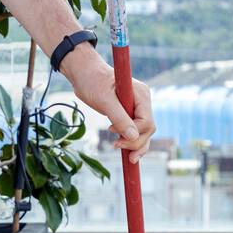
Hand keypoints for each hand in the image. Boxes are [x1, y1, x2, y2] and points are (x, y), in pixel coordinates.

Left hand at [61, 45, 154, 163]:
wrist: (85, 74)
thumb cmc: (93, 82)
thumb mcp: (104, 100)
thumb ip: (119, 118)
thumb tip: (133, 136)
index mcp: (141, 95)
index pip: (147, 122)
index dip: (133, 133)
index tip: (113, 132)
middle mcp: (143, 101)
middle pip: (147, 130)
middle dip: (135, 142)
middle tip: (115, 146)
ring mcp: (138, 108)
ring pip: (144, 133)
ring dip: (135, 145)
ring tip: (128, 158)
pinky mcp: (131, 113)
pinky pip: (137, 131)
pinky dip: (132, 141)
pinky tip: (126, 150)